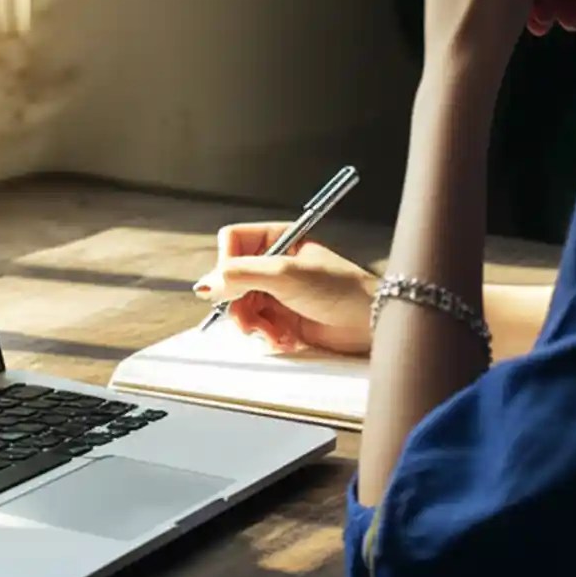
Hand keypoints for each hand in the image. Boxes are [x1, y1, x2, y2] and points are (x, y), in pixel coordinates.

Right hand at [193, 223, 377, 355]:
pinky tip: (284, 338)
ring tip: (271, 332)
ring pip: (239, 305)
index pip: (231, 241)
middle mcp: (273, 262)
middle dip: (239, 302)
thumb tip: (206, 285)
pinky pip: (255, 324)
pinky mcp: (281, 316)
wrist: (369, 323)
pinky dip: (265, 334)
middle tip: (250, 318)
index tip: (232, 284)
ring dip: (252, 323)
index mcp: (277, 239)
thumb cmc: (339, 288)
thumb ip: (242, 275)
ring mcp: (276, 290)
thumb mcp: (285, 274)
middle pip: (230, 278)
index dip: (226, 263)